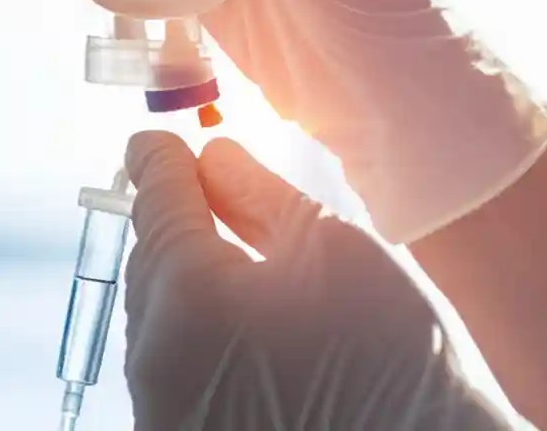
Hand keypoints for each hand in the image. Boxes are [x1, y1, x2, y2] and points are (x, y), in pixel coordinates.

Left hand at [122, 131, 511, 429]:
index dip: (158, 165)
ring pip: (153, 322)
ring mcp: (160, 413)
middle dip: (174, 226)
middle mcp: (156, 364)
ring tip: (233, 268)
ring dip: (181, 286)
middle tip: (202, 194)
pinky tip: (237, 334)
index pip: (158, 206)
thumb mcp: (336, 252)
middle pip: (149, 264)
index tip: (153, 143)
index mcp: (192, 299)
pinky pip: (167, 374)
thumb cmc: (398, 363)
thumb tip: (211, 157)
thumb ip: (259, 194)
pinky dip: (190, 342)